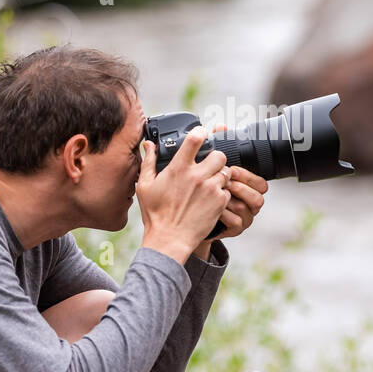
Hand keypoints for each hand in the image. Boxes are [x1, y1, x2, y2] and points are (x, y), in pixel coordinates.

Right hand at [137, 124, 231, 264]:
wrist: (169, 239)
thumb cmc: (155, 214)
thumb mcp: (145, 186)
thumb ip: (149, 162)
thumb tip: (148, 145)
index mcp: (179, 168)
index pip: (195, 138)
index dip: (201, 132)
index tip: (202, 133)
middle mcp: (197, 176)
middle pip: (219, 154)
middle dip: (216, 158)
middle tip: (209, 165)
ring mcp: (211, 189)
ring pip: (226, 172)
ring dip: (220, 175)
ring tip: (210, 183)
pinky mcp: (220, 202)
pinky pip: (227, 190)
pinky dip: (222, 192)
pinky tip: (211, 198)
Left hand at [200, 123, 267, 241]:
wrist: (189, 219)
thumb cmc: (203, 190)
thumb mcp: (211, 168)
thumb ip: (218, 147)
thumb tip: (220, 126)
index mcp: (248, 187)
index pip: (261, 181)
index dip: (248, 175)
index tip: (232, 168)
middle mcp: (250, 202)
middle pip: (260, 195)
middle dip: (243, 186)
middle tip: (226, 180)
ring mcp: (245, 217)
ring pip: (249, 208)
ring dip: (234, 199)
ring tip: (219, 194)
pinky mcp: (235, 230)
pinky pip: (236, 223)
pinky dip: (226, 215)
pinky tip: (214, 210)